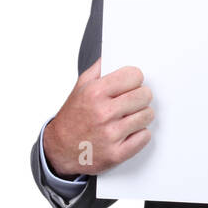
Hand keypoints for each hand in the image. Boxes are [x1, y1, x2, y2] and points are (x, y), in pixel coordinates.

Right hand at [44, 58, 153, 176]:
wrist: (59, 149)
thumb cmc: (73, 117)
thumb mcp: (80, 88)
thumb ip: (98, 70)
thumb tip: (112, 55)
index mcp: (95, 93)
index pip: (135, 75)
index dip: (134, 80)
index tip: (130, 85)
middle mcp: (103, 113)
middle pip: (145, 95)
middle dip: (140, 97)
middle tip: (131, 102)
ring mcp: (110, 134)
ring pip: (148, 115)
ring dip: (141, 116)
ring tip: (128, 118)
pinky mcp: (116, 153)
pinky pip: (145, 136)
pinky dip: (139, 135)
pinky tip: (128, 133)